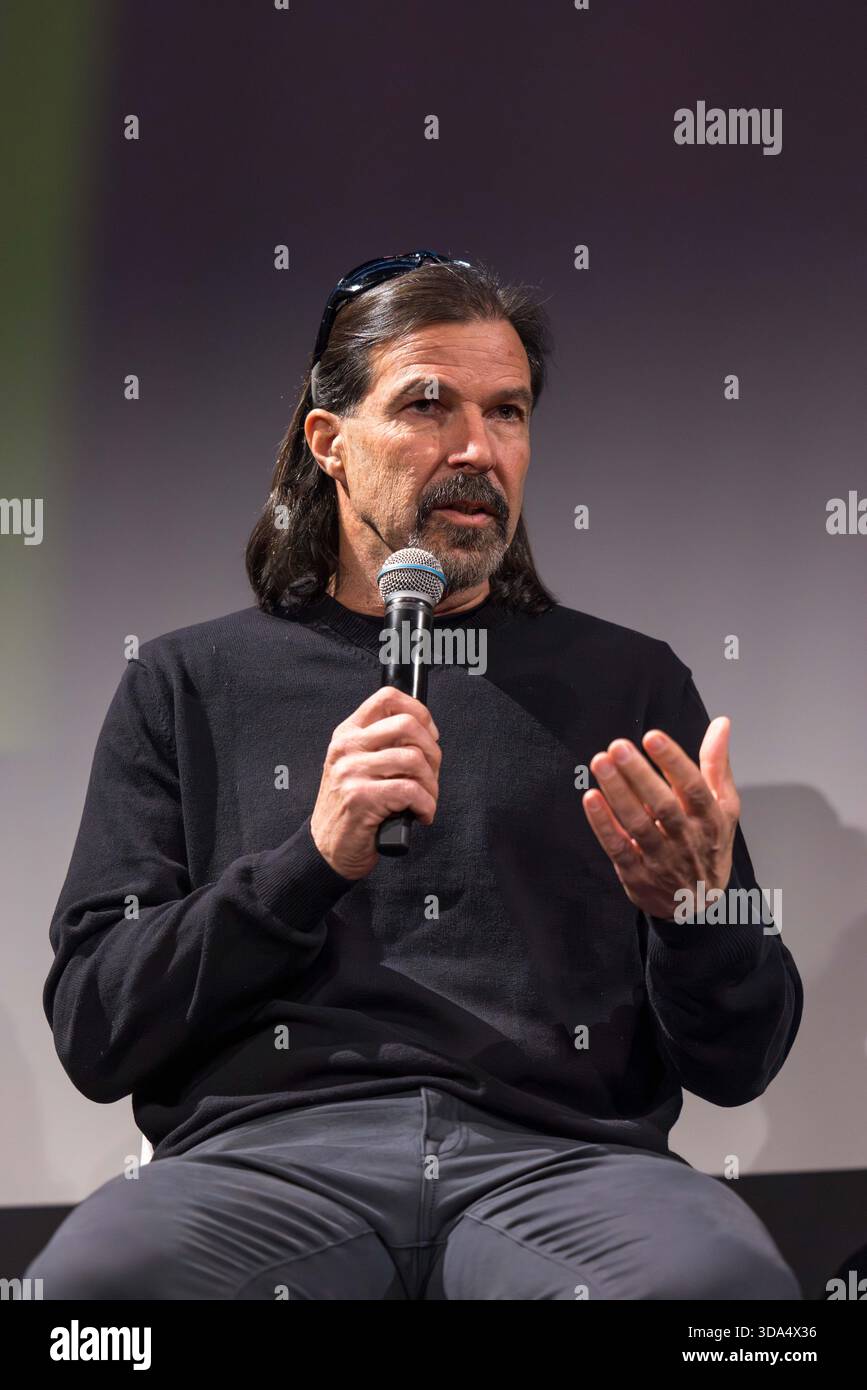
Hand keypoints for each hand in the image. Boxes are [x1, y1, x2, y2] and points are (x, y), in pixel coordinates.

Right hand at [310, 686, 441, 879]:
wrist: (328, 849)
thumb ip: (383, 746)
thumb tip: (426, 734)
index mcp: (348, 734)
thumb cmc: (351, 809)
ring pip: (414, 759)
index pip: (387, 698)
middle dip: (432, 751)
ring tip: (426, 799)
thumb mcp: (358, 766)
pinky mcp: (361, 797)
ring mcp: (352, 771)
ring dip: (432, 784)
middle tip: (432, 773)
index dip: (419, 711)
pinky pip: (411, 791)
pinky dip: (426, 805)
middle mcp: (347, 747)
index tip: (430, 734)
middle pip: (407, 725)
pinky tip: (421, 814)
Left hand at [581, 716, 739, 918]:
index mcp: (709, 819)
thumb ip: (717, 764)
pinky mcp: (636, 873)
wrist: (699, 905)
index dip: (674, 762)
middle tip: (618, 746)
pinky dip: (603, 824)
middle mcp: (686, 839)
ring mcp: (660, 858)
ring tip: (600, 762)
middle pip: (663, 806)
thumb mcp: (723, 807)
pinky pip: (617, 847)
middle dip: (639, 774)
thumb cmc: (708, 844)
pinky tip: (591, 798)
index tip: (653, 736)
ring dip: (617, 793)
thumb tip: (721, 724)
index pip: (694, 788)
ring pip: (637, 824)